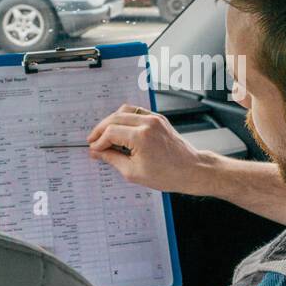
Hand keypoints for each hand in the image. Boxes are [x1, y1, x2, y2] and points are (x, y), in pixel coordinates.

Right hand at [87, 104, 211, 193]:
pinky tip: (120, 129)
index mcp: (141, 137)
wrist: (191, 170)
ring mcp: (155, 118)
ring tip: (104, 134)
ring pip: (125, 111)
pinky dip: (125, 118)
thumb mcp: (133, 172)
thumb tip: (97, 152)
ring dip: (112, 121)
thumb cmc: (167, 175)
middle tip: (93, 141)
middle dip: (101, 129)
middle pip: (114, 118)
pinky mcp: (159, 119)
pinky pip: (137, 112)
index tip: (94, 150)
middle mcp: (148, 123)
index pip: (111, 132)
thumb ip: (112, 159)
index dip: (99, 142)